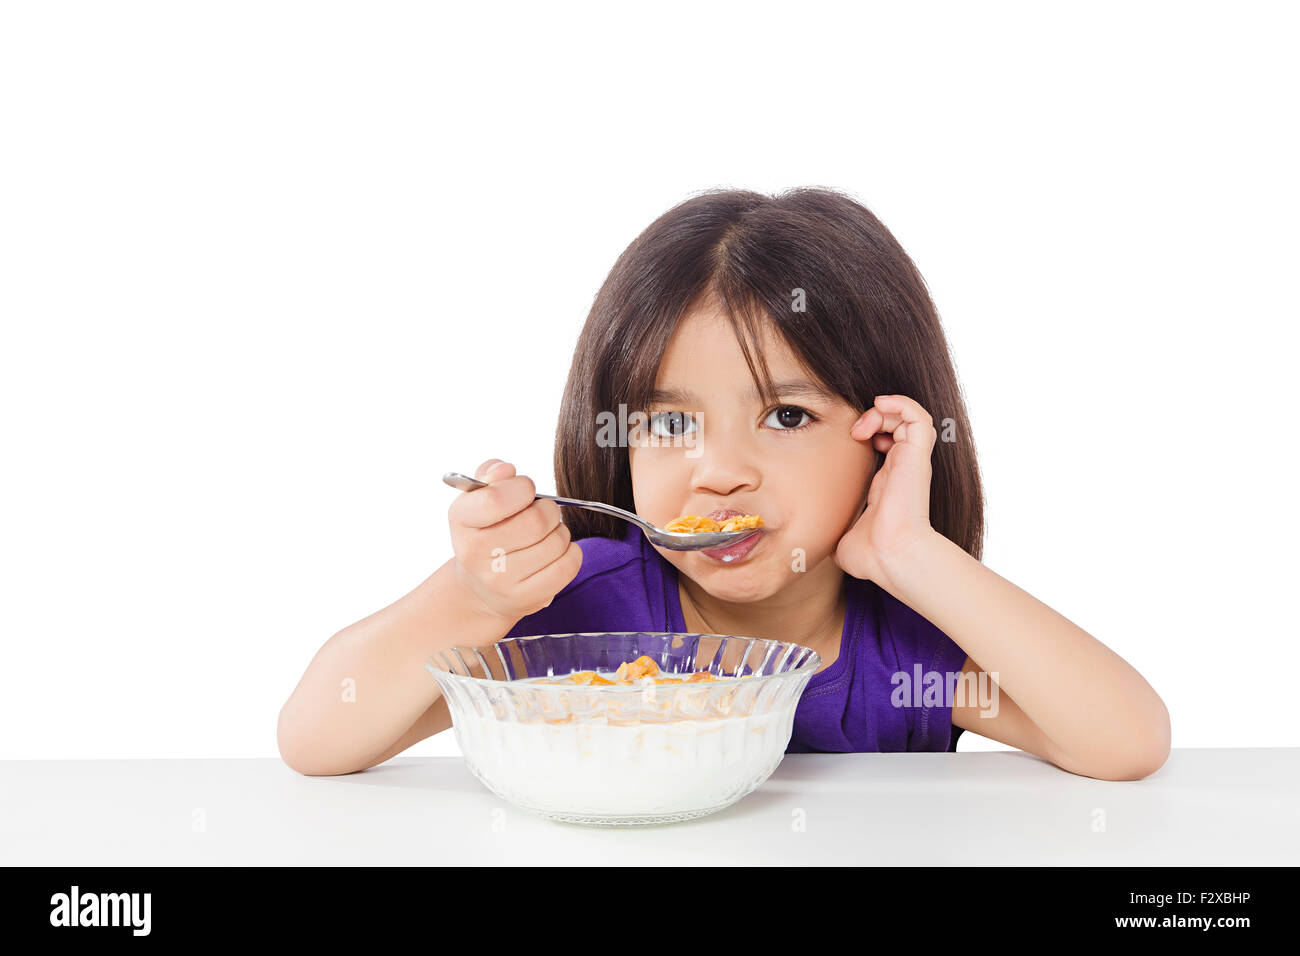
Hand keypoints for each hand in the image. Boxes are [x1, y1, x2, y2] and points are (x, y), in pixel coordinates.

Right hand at [447, 458, 582, 625]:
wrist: (482, 587)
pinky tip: (556, 552)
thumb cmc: (487, 531)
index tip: (526, 490)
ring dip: (560, 531)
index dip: (522, 488)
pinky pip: (567, 566)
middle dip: (549, 509)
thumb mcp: (479, 499)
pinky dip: (571, 553)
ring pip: (555, 543)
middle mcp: (474, 554)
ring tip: (547, 534)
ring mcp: (499, 581)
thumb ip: (491, 474)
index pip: (496, 499)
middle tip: (544, 512)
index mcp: (461, 520)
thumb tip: (506, 470)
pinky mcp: (524, 598)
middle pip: (535, 521)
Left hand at [835, 395, 938, 586]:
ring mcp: (911, 460)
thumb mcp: (841, 534)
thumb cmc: (870, 554)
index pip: (884, 443)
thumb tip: (813, 538)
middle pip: (896, 424)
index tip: (849, 440)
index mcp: (888, 481)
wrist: (889, 555)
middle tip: (854, 430)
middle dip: (873, 417)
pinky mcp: (917, 455)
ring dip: (883, 411)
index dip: (867, 432)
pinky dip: (900, 403)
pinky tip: (878, 407)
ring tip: (863, 425)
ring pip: (907, 416)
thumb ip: (831, 528)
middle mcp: (902, 467)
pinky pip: (918, 416)